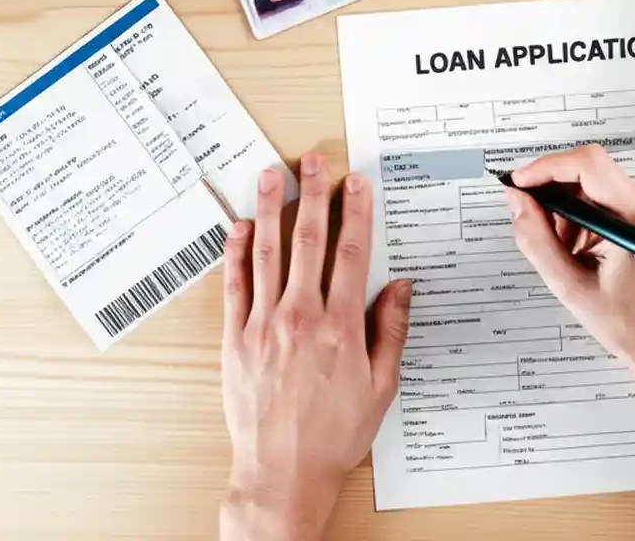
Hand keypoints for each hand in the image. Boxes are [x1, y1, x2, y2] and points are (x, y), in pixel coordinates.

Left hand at [220, 152, 410, 540]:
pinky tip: (241, 228)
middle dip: (314, 195)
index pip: (351, 254)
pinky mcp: (235, 340)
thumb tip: (399, 288)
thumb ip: (390, 331)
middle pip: (309, 241)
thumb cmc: (334, 435)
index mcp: (340, 328)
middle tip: (314, 161)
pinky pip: (234, 285)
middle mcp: (300, 318)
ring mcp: (263, 326)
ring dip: (272, 209)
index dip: (355, 212)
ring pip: (267, 253)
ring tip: (273, 176)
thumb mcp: (381, 386)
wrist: (283, 472)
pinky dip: (237, 253)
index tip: (356, 183)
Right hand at [503, 145, 634, 370]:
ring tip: (567, 253)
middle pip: (587, 173)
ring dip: (568, 213)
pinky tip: (583, 250)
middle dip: (554, 199)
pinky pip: (604, 198)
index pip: (588, 165)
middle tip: (540, 233)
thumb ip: (536, 239)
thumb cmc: (631, 322)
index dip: (546, 168)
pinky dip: (583, 219)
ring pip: (592, 186)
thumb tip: (516, 201)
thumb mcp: (570, 285)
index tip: (518, 184)